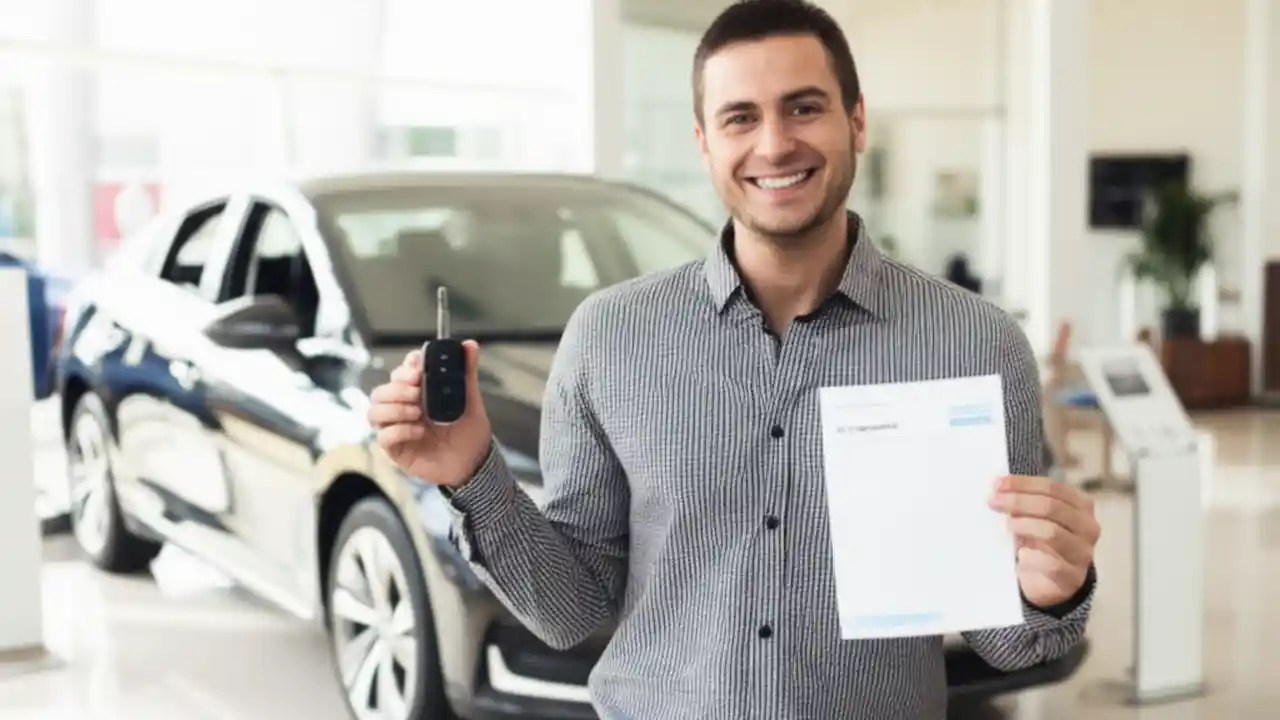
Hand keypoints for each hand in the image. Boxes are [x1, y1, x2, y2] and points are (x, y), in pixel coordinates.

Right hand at [367, 341, 492, 488]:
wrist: (474, 463)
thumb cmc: (469, 432)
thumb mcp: (471, 399)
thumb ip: (467, 372)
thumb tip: (470, 345)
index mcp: (419, 393)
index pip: (399, 373)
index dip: (404, 368)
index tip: (418, 369)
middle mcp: (404, 408)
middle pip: (380, 391)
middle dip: (397, 388)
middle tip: (417, 392)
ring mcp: (397, 428)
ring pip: (374, 411)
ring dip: (395, 408)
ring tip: (418, 413)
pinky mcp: (396, 449)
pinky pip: (383, 436)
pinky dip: (400, 430)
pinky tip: (420, 432)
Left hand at [988, 475, 1100, 608]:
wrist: (1049, 583)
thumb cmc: (1040, 543)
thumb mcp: (1035, 518)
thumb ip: (1024, 503)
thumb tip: (997, 489)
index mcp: (1081, 506)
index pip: (1053, 487)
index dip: (1023, 484)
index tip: (996, 484)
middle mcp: (1088, 527)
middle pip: (1051, 507)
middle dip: (1018, 501)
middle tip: (994, 501)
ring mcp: (1083, 553)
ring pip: (1052, 532)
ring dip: (1024, 525)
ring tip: (1009, 526)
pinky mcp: (1073, 577)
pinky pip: (1051, 564)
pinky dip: (1032, 557)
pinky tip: (1021, 554)